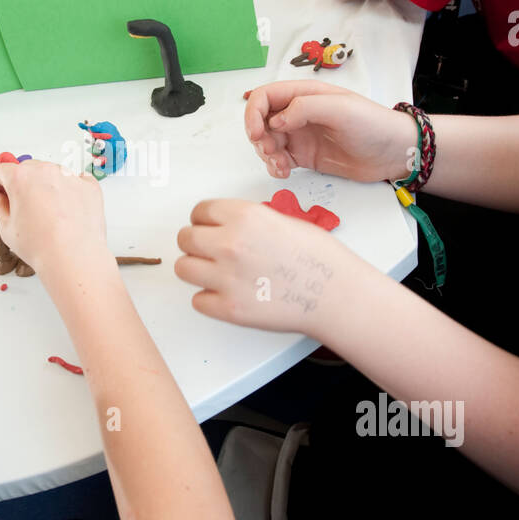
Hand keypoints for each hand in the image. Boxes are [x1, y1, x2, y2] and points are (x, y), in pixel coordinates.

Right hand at [0, 159, 108, 277]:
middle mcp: (46, 172)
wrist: (73, 258)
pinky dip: (70, 190)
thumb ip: (0, 208)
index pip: (2, 171)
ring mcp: (69, 177)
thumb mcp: (7, 229)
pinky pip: (76, 181)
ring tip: (47, 212)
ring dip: (46, 186)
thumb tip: (2, 201)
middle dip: (21, 184)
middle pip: (27, 169)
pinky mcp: (88, 186)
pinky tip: (66, 208)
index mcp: (21, 178)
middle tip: (22, 205)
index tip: (0, 193)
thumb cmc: (42, 246)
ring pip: (52, 174)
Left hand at [175, 197, 348, 336]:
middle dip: (195, 243)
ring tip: (214, 273)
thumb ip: (249, 222)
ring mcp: (226, 278)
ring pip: (183, 268)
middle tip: (208, 251)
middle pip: (184, 238)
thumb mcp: (283, 220)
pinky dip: (208, 299)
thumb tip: (229, 226)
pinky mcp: (228, 308)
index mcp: (244, 217)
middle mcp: (229, 244)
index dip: (203, 220)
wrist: (335, 294)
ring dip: (196, 270)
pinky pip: (197, 300)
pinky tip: (226, 294)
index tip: (207, 227)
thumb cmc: (320, 259)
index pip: (199, 211)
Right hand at [244, 81, 417, 182]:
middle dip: (258, 138)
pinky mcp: (305, 156)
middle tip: (271, 152)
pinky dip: (275, 166)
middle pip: (261, 121)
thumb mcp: (340, 109)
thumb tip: (275, 121)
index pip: (265, 96)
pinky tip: (284, 172)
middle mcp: (299, 113)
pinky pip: (279, 159)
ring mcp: (301, 135)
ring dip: (266, 155)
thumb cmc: (373, 124)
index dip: (253, 113)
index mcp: (305, 94)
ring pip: (267, 142)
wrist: (393, 152)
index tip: (255, 133)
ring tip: (281, 166)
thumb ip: (304, 108)